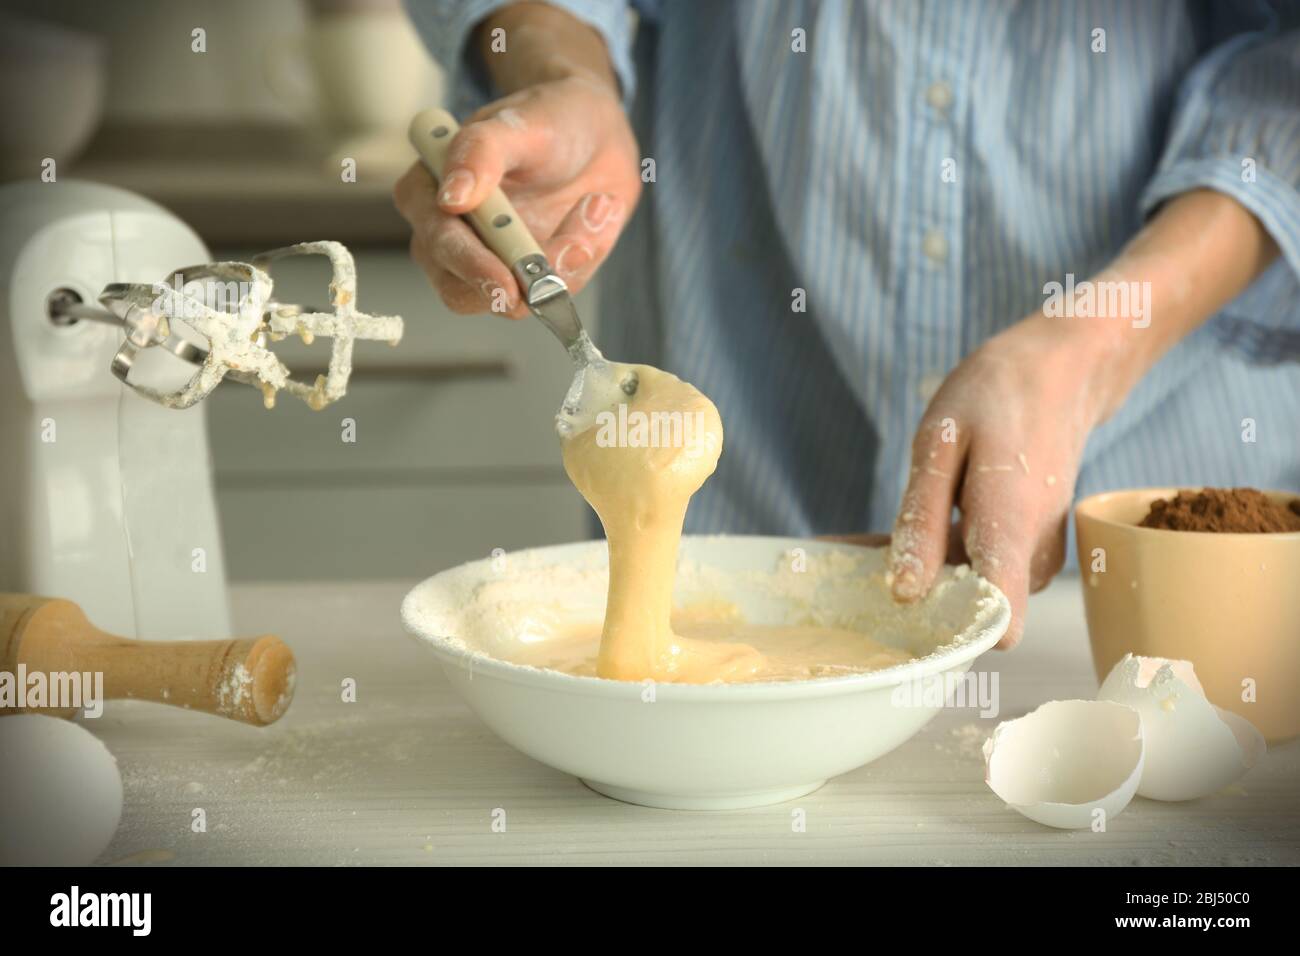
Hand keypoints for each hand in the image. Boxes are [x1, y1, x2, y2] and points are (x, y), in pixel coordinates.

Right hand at [393, 74, 640, 317]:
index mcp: (429, 192)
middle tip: (569, 257)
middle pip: (463, 292)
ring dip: (563, 265)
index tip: (506, 281)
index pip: (437, 243)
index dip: (470, 267)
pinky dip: (581, 259)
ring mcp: (489, 262)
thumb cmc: (548, 119)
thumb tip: (450, 197)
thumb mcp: (520, 122)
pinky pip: (551, 292)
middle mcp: (448, 236)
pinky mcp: (527, 278)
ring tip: (595, 204)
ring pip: (514, 301)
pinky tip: (595, 211)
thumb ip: (482, 151)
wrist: (595, 133)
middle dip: (519, 283)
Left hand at [886, 314, 1125, 647]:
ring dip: (922, 567)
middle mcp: (1031, 556)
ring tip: (866, 539)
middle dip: (911, 590)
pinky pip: (978, 563)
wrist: (1061, 369)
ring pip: (968, 584)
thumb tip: (905, 594)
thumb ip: (923, 521)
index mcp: (1011, 532)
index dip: (948, 634)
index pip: (997, 623)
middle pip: (967, 606)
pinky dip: (940, 552)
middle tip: (847, 564)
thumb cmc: (998, 396)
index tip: (897, 622)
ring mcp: (1033, 553)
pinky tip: (904, 530)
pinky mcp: (1025, 545)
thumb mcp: (940, 445)